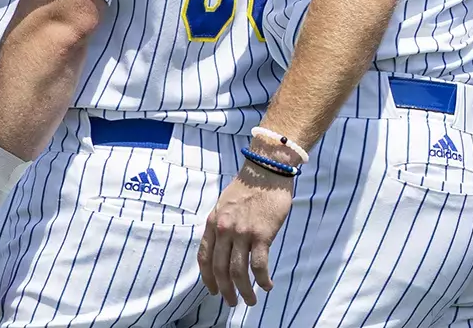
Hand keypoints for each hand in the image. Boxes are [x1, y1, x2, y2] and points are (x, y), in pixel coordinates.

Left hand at [199, 163, 295, 306]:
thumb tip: (226, 247)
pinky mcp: (262, 234)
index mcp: (213, 223)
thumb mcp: (225, 204)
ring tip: (251, 300)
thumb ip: (222, 225)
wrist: (267, 170)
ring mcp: (242, 233)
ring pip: (238, 271)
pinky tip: (267, 285)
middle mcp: (224, 231)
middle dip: (226, 290)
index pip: (205, 258)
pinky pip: (259, 264)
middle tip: (232, 302)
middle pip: (220, 270)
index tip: (213, 290)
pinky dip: (262, 279)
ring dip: (244, 290)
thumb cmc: (249, 185)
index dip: (208, 278)